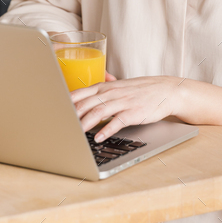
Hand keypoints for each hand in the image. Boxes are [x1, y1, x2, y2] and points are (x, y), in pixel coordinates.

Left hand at [70, 75, 185, 142]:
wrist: (167, 90)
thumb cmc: (141, 90)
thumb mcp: (120, 86)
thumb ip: (103, 88)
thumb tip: (84, 93)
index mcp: (106, 86)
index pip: (80, 93)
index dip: (66, 102)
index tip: (54, 112)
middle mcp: (112, 92)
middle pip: (86, 102)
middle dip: (71, 114)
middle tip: (60, 126)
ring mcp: (123, 102)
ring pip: (99, 111)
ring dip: (85, 122)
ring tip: (75, 133)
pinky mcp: (134, 112)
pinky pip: (117, 121)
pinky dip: (106, 129)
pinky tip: (99, 137)